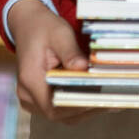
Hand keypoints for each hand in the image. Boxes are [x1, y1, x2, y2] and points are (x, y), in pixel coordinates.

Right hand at [9, 0, 105, 123]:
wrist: (28, 24)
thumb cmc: (44, 28)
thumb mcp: (60, 34)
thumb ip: (71, 53)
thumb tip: (84, 69)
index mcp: (30, 79)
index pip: (53, 106)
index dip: (77, 106)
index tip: (100, 99)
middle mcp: (27, 94)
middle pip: (59, 113)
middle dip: (85, 108)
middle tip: (111, 99)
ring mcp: (31, 99)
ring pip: (61, 114)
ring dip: (83, 108)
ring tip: (108, 99)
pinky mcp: (39, 99)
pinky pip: (59, 108)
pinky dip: (77, 104)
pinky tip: (95, 95)